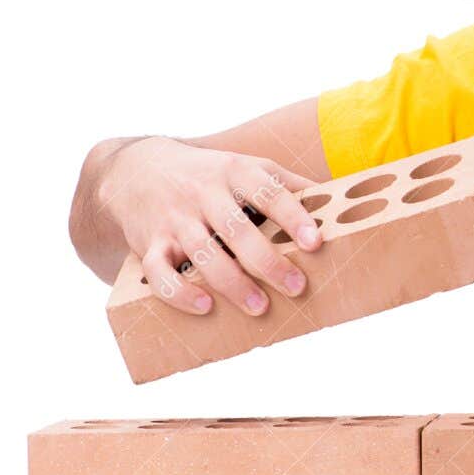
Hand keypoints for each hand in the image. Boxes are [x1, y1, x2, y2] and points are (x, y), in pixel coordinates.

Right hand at [98, 137, 323, 316]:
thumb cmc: (209, 174)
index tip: (316, 242)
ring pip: (202, 252)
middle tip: (296, 287)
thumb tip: (337, 197)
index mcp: (235, 172)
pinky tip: (204, 306)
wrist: (136, 169)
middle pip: (236, 228)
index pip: (268, 192)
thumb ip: (287, 183)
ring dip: (232, 283)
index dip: (293, 217)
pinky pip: (158, 272)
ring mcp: (175, 219)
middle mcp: (204, 193)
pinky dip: (179, 292)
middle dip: (267, 261)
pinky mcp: (150, 243)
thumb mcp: (247, 166)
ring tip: (259, 307)